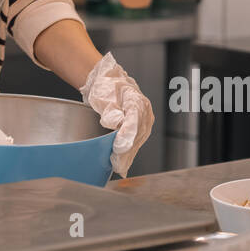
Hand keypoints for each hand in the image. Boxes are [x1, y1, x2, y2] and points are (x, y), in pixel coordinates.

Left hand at [79, 52, 153, 177]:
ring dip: (128, 155)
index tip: (118, 147)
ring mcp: (145, 121)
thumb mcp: (104, 95)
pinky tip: (123, 164)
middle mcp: (145, 112)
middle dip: (126, 151)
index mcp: (136, 101)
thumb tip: (117, 121)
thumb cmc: (106, 88)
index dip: (126, 135)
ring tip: (118, 167)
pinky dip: (129, 153)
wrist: (110, 83)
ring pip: (138, 141)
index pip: (133, 121)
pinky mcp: (142, 128)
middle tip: (116, 164)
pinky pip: (137, 142)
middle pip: (137, 134)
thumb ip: (110, 110)